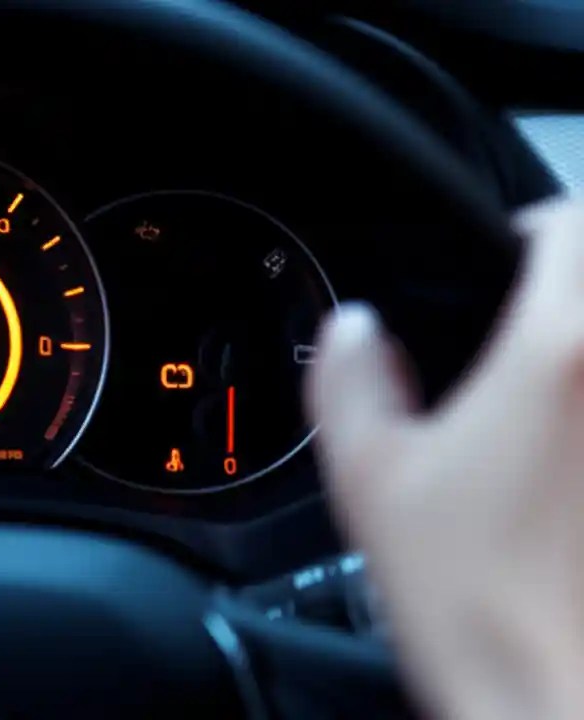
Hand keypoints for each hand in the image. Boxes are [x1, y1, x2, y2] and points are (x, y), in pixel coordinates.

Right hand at [308, 198, 583, 719]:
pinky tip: (556, 460)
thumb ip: (351, 381)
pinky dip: (581, 409)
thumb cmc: (475, 604)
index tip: (503, 258)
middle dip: (560, 292)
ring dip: (572, 358)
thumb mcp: (370, 479)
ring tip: (537, 397)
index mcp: (556, 356)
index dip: (529, 228)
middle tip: (519, 329)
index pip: (570, 224)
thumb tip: (353, 333)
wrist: (554, 698)